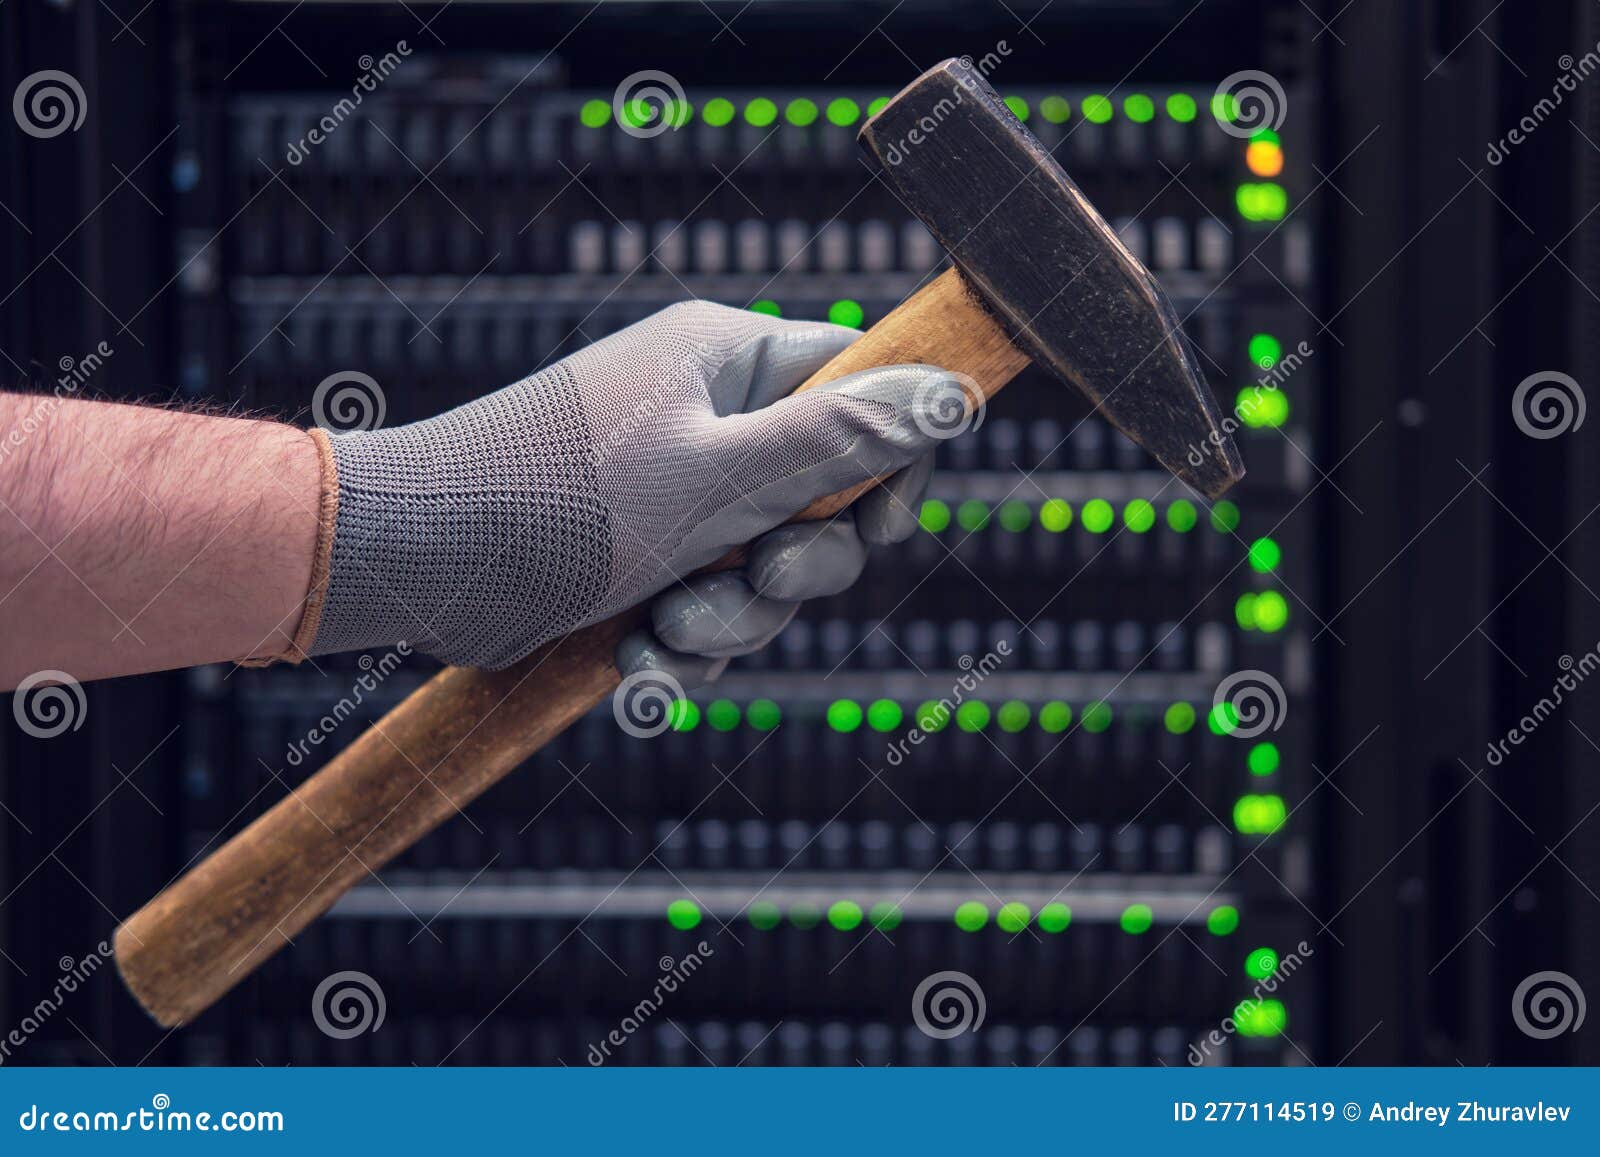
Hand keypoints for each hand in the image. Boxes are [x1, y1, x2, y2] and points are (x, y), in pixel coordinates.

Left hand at [309, 301, 955, 670]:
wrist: (416, 565)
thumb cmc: (561, 502)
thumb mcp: (722, 475)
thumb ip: (843, 441)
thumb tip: (955, 392)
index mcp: (730, 362)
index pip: (861, 391)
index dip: (888, 467)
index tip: (879, 528)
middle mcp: (706, 416)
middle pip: (821, 499)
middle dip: (794, 569)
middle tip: (757, 584)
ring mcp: (671, 487)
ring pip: (763, 569)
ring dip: (730, 621)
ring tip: (668, 630)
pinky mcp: (639, 553)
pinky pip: (707, 603)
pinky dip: (683, 643)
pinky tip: (638, 660)